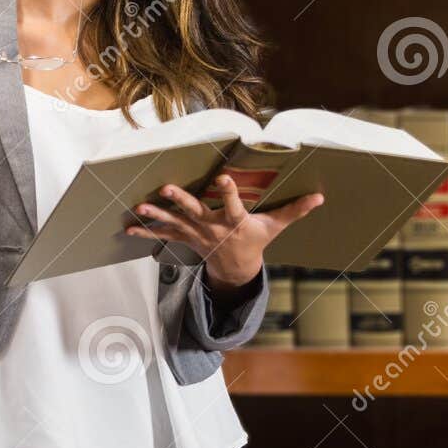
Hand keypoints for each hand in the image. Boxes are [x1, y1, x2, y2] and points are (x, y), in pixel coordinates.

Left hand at [124, 176, 324, 290]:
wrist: (236, 270)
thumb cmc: (256, 241)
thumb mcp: (276, 227)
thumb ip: (295, 210)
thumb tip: (320, 197)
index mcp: (235, 222)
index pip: (233, 204)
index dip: (229, 191)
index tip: (223, 177)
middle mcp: (213, 228)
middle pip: (195, 212)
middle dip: (180, 201)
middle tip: (165, 188)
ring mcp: (196, 234)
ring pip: (174, 223)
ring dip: (155, 216)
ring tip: (139, 206)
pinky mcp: (186, 238)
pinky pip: (163, 235)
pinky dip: (145, 232)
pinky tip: (127, 227)